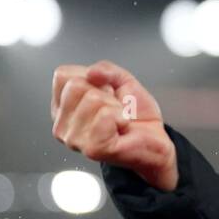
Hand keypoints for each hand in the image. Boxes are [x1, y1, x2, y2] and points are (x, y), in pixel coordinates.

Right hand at [51, 60, 178, 191]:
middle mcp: (63, 125)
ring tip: (119, 119)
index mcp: (63, 106)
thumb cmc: (136, 115)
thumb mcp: (122, 80)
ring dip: (116, 106)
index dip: (92, 78)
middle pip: (75, 86)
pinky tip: (122, 128)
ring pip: (92, 99)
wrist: (155, 139)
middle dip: (104, 92)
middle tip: (114, 108)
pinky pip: (106, 115)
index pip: (62, 75)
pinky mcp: (93, 149)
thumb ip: (106, 69)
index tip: (105, 93)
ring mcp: (74, 139)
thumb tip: (91, 72)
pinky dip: (121, 117)